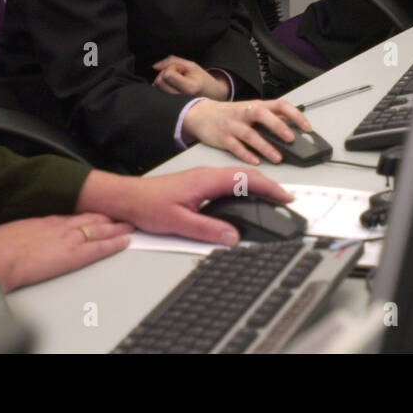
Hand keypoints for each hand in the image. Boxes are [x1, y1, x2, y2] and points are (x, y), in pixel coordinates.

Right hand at [0, 213, 132, 291]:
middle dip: (109, 218)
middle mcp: (61, 226)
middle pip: (92, 219)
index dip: (91, 214)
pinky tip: (125, 241)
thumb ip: (25, 234)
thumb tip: (24, 240)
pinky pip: (100, 247)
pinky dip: (114, 243)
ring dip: (117, 228)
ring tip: (130, 225)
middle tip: (124, 215)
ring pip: (101, 230)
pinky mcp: (73, 255)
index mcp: (46, 220)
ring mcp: (69, 238)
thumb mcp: (12, 233)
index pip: (75, 215)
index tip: (102, 212)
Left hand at [76, 166, 292, 246]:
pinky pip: (228, 184)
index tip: (285, 197)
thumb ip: (207, 229)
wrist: (126, 197)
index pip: (246, 179)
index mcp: (206, 180)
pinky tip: (245, 200)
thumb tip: (233, 236)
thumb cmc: (147, 205)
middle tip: (285, 200)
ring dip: (256, 187)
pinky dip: (243, 189)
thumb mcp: (178, 222)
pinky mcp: (197, 185)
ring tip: (271, 200)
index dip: (269, 187)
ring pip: (237, 179)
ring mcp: (202, 179)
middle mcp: (206, 175)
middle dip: (268, 186)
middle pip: (246, 176)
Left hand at [151, 55, 230, 99]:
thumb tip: (154, 67)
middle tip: (180, 75)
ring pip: (157, 87)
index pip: (167, 74)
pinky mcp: (169, 107)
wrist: (211, 96)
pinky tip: (173, 87)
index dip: (172, 68)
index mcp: (189, 89)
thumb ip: (171, 61)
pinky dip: (163, 86)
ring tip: (177, 81)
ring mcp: (174, 105)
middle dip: (166, 73)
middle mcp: (180, 100)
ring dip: (164, 80)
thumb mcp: (191, 65)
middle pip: (159, 81)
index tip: (182, 70)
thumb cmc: (202, 79)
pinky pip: (158, 92)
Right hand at [180, 98, 311, 164]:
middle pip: (262, 115)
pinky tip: (256, 162)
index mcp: (256, 105)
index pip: (279, 104)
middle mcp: (244, 113)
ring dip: (265, 146)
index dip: (295, 114)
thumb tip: (294, 126)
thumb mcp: (251, 111)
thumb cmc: (231, 114)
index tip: (307, 127)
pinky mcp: (222, 138)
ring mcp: (232, 125)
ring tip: (277, 158)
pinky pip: (235, 147)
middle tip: (291, 139)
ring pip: (250, 134)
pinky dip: (246, 154)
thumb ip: (271, 118)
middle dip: (278, 126)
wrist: (201, 114)